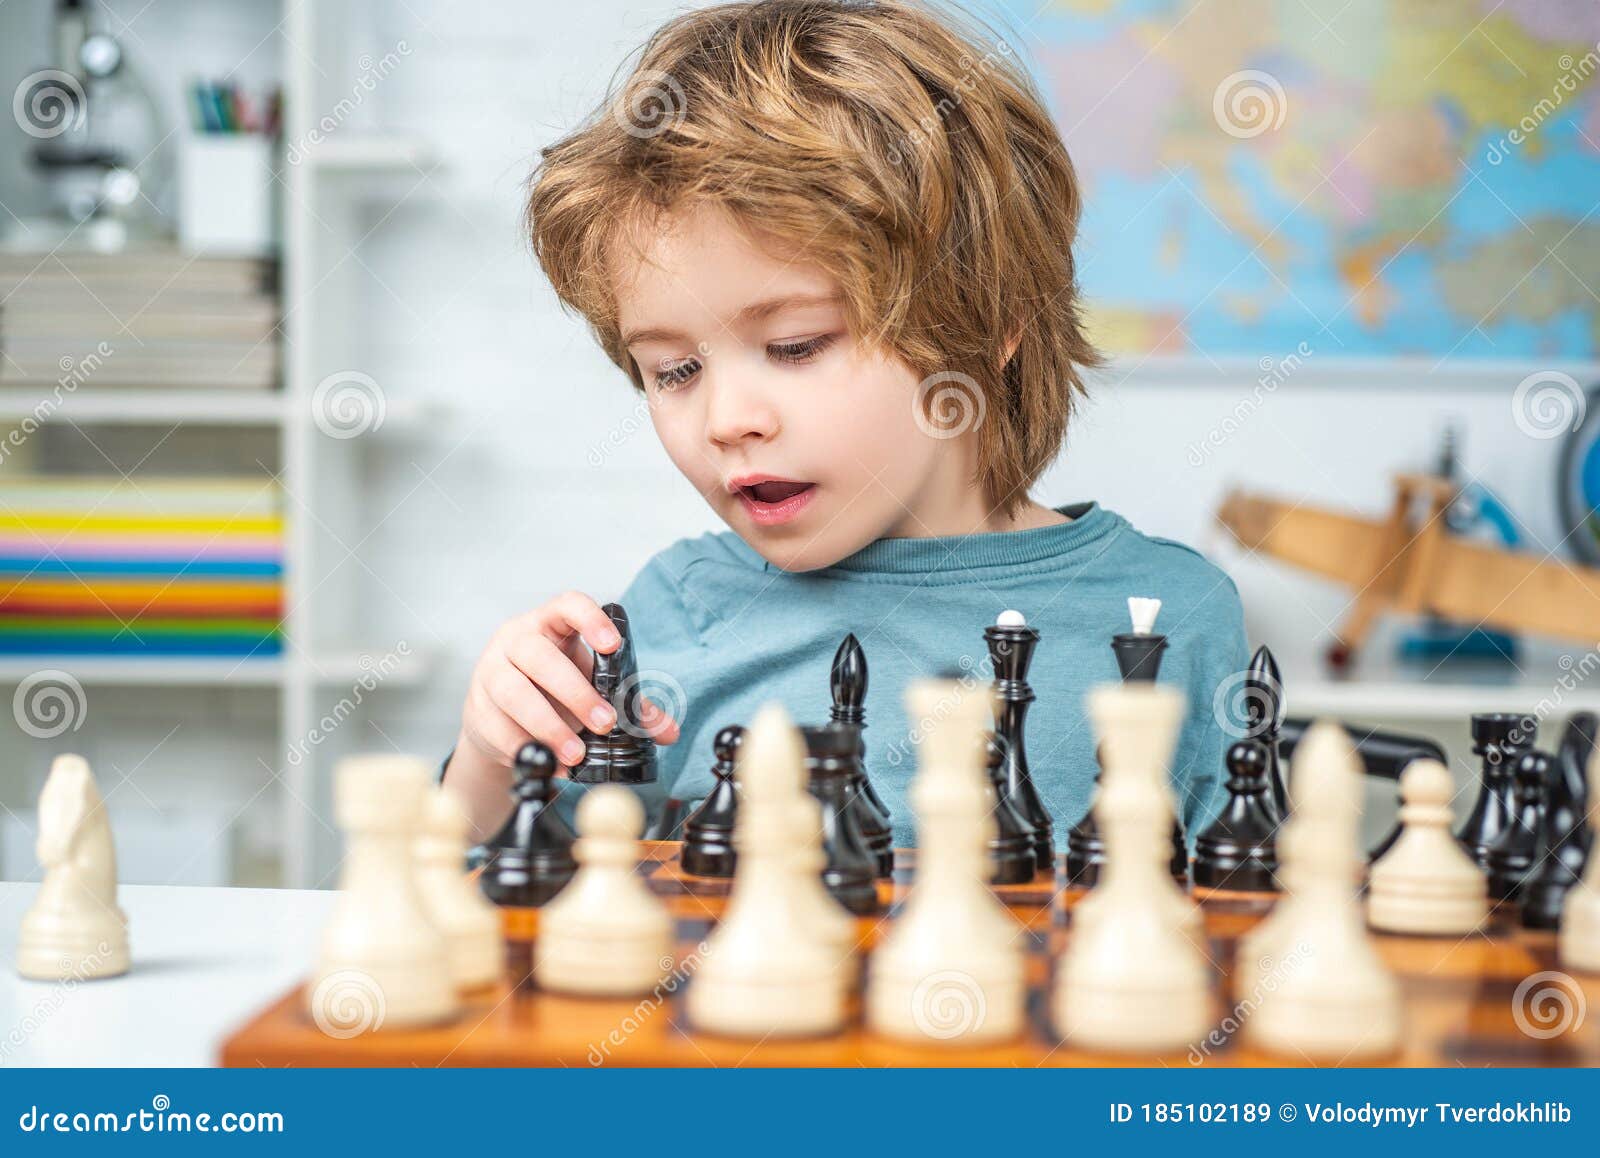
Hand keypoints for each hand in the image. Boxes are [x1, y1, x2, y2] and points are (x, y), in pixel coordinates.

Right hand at [457, 591, 680, 772]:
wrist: (502, 721)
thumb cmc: (553, 693)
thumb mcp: (591, 688)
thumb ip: (630, 706)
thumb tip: (667, 732)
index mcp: (550, 625)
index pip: (567, 605)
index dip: (590, 620)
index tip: (612, 645)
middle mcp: (516, 640)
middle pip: (540, 657)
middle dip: (575, 692)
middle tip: (604, 723)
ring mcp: (491, 672)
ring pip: (514, 694)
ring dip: (549, 727)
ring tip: (577, 754)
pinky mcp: (476, 708)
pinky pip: (498, 728)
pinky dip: (527, 750)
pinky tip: (551, 765)